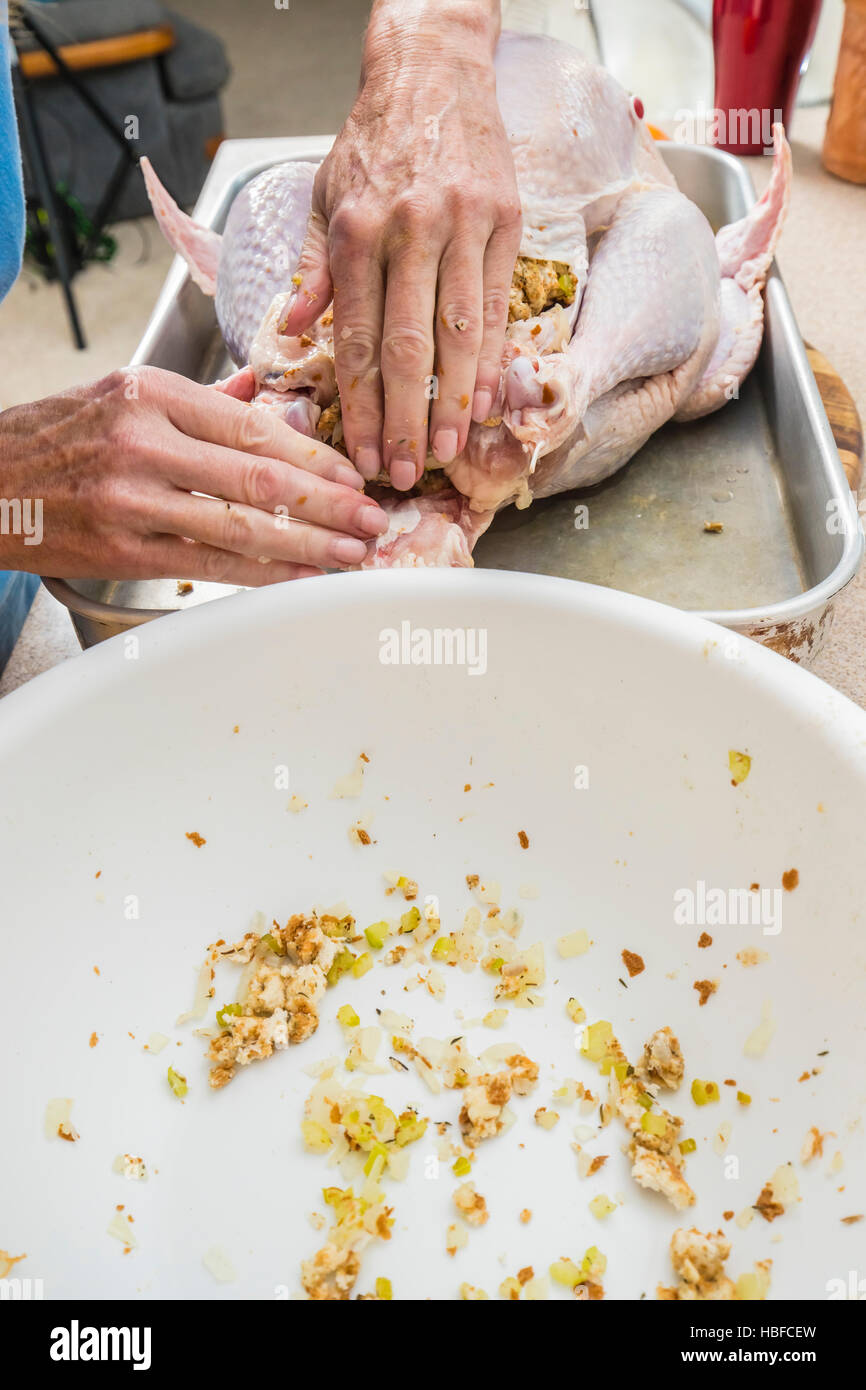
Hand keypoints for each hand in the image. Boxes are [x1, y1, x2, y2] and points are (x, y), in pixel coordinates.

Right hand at [0, 367, 387, 580]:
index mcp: (152, 393)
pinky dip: (262, 574)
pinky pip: (209, 565)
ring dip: (307, 545)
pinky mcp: (124, 550)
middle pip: (259, 476)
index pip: (255, 426)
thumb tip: (268, 397)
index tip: (353, 475)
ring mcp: (132, 499)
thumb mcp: (124, 393)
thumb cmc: (59, 436)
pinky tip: (299, 577)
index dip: (315, 456)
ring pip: (242, 526)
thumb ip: (201, 400)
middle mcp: (144, 442)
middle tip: (372, 519)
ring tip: (351, 554)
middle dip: (328, 504)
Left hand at [280, 0, 520, 489]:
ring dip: (452, 402)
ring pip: (458, 332)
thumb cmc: (374, 141)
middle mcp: (409, 230)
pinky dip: (492, 359)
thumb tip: (298, 325)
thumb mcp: (326, 195)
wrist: (434, 68)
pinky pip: (498, 304)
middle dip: (404, 419)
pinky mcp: (504, 220)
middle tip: (404, 473)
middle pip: (407, 346)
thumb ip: (316, 266)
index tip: (363, 453)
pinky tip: (485, 403)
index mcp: (357, 231)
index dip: (360, 404)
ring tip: (447, 452)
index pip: (356, 337)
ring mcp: (461, 225)